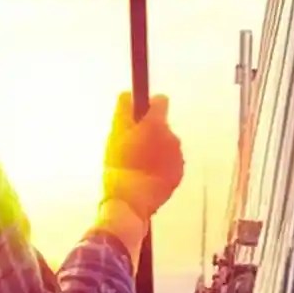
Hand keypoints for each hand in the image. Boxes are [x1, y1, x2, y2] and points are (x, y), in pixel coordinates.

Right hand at [101, 91, 183, 220]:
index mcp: (157, 124)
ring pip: (166, 145)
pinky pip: (170, 162)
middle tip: (132, 147)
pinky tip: (146, 174)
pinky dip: (161, 165)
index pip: (161, 101)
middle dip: (150, 132)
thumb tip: (128, 94)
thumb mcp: (114, 134)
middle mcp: (172, 137)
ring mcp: (178, 156)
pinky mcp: (179, 173)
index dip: (149, 105)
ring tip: (137, 164)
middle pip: (162, 126)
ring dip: (155, 150)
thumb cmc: (119, 165)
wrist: (131, 199)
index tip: (139, 114)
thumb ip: (123, 110)